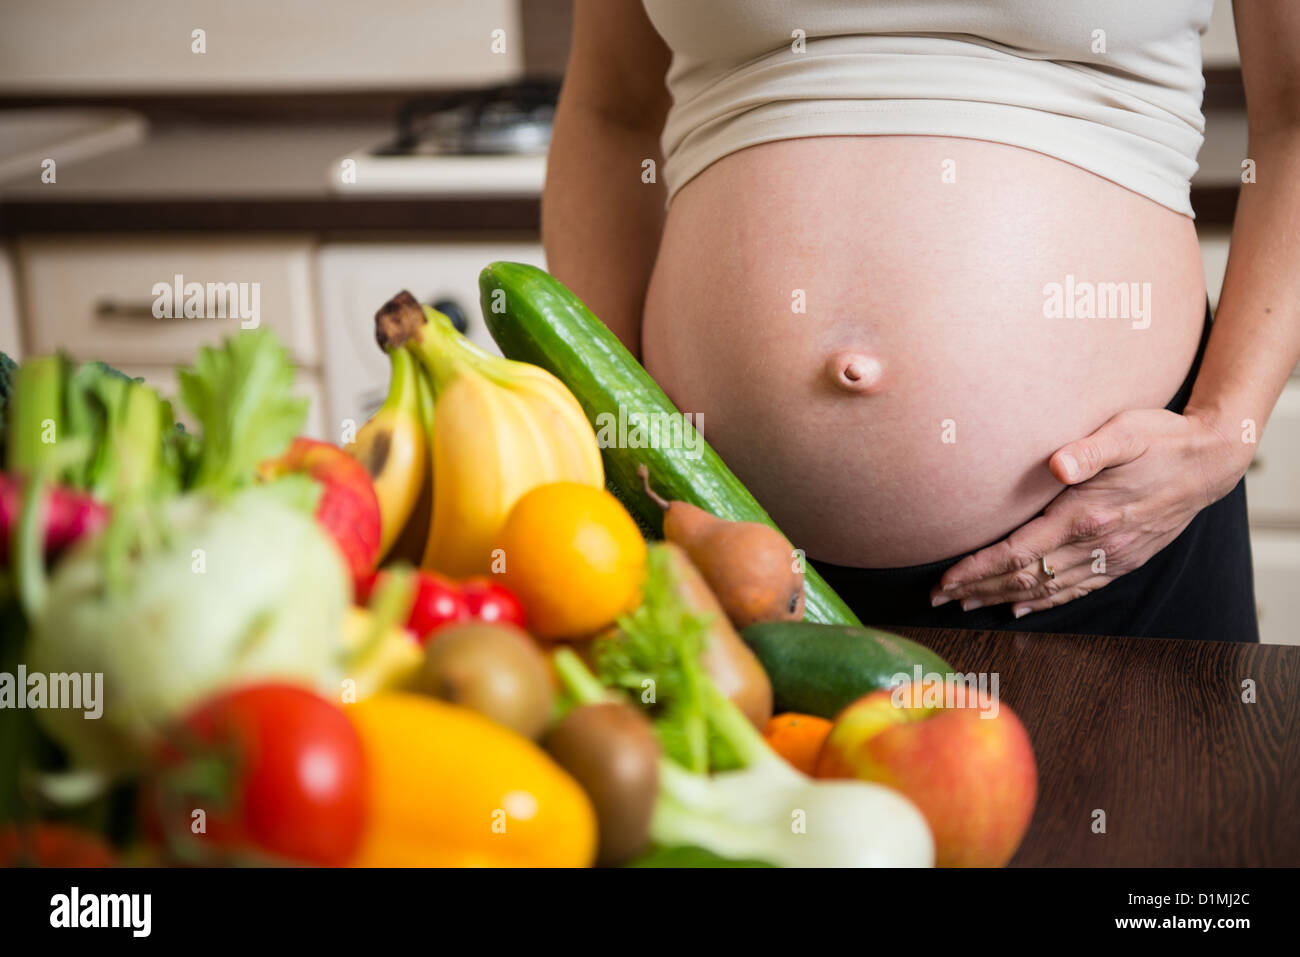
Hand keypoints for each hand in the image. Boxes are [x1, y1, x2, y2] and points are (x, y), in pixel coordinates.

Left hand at [929, 408, 1249, 617]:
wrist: (1211, 461)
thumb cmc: (1162, 439)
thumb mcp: (1126, 432)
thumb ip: (1090, 449)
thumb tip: (1058, 463)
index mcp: (1085, 516)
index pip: (1017, 552)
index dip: (977, 569)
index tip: (944, 581)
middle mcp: (1096, 544)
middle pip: (1023, 576)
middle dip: (977, 589)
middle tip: (937, 599)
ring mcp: (1111, 556)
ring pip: (1047, 588)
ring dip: (1002, 598)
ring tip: (967, 605)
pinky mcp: (1124, 559)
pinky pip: (1078, 588)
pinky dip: (1046, 601)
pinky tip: (1022, 607)